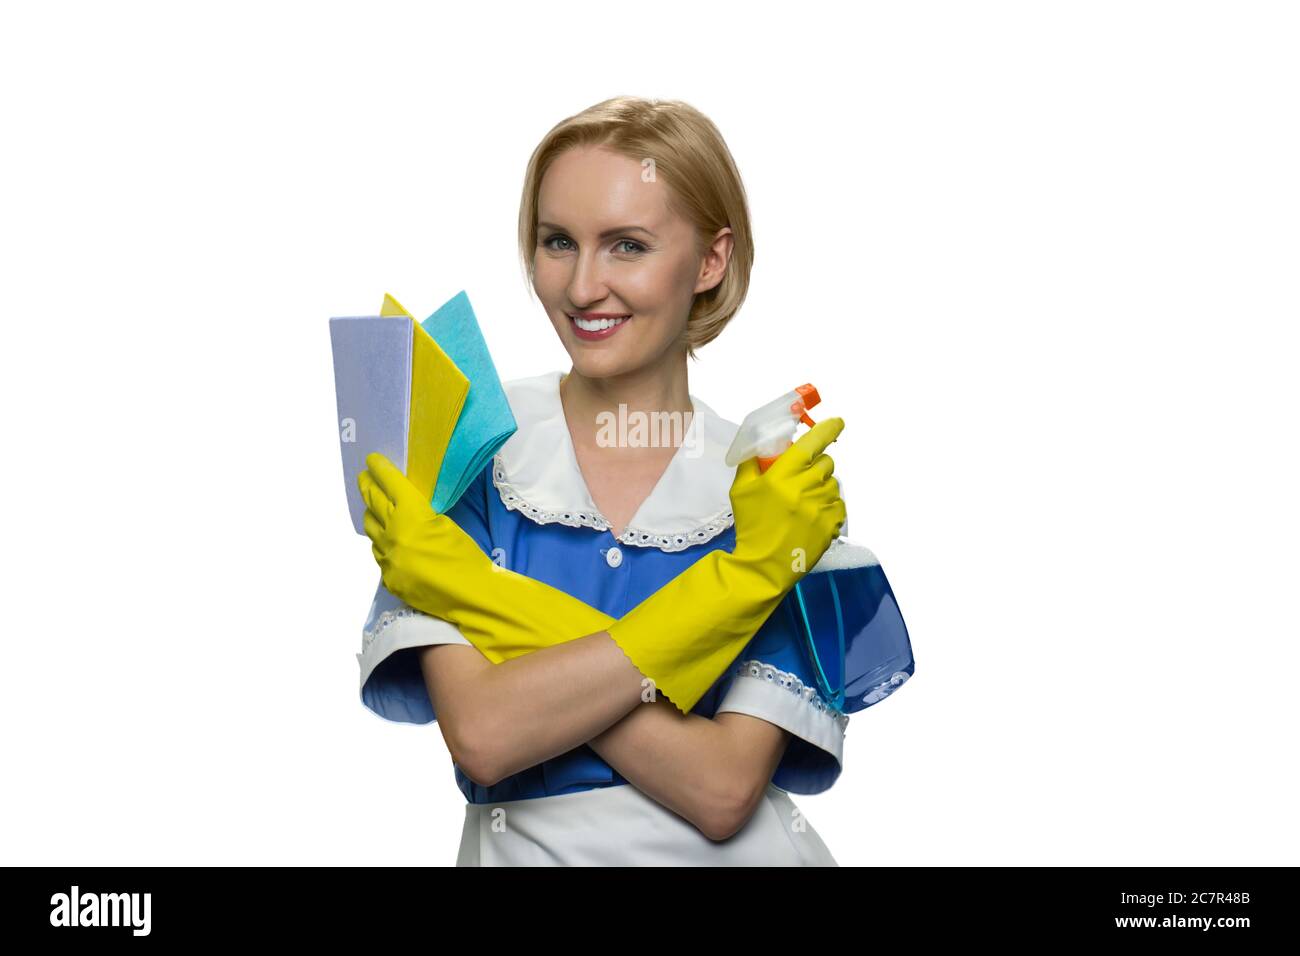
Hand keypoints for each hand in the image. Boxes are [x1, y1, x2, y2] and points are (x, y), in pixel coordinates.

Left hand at [357, 451, 479, 608]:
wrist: (469, 596)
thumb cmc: (466, 557)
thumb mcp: (446, 524)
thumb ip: (420, 514)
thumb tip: (406, 509)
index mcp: (412, 514)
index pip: (390, 483)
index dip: (380, 469)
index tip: (372, 460)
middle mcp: (394, 533)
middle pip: (373, 502)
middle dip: (367, 486)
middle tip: (364, 476)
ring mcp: (388, 556)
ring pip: (371, 528)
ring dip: (371, 514)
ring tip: (372, 507)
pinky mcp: (388, 576)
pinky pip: (379, 552)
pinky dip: (381, 542)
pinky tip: (388, 541)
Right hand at [726, 417, 846, 594]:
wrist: (763, 566)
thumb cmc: (751, 526)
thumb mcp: (740, 490)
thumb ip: (751, 463)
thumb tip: (763, 444)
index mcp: (781, 476)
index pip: (810, 444)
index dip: (827, 429)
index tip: (837, 423)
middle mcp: (804, 489)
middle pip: (826, 462)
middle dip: (816, 465)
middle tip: (802, 478)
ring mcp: (820, 508)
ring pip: (833, 484)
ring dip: (822, 487)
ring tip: (806, 502)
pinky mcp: (831, 524)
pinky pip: (839, 504)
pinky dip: (829, 506)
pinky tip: (813, 516)